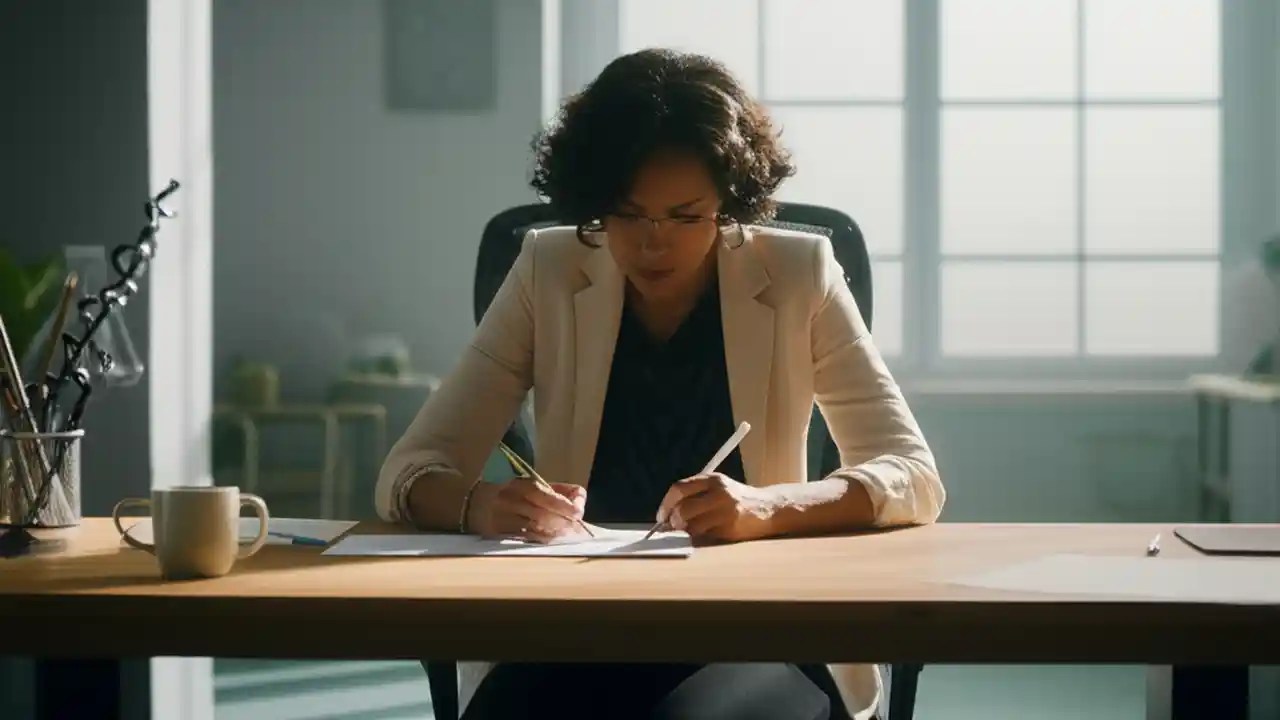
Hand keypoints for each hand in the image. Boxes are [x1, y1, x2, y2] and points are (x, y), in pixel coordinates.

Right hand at [470, 477, 588, 542]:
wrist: (472, 503)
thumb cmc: (512, 495)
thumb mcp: (532, 485)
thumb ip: (557, 491)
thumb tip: (579, 501)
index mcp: (520, 484)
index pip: (544, 494)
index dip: (563, 504)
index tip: (578, 513)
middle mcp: (509, 500)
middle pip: (541, 514)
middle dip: (562, 523)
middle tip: (576, 530)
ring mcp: (501, 517)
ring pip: (534, 529)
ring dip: (554, 534)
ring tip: (565, 536)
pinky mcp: (496, 533)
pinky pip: (524, 539)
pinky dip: (540, 540)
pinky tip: (549, 541)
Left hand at [656, 473, 780, 542]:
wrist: (768, 508)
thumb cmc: (737, 500)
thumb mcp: (718, 488)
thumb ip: (696, 494)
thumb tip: (668, 513)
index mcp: (712, 479)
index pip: (679, 488)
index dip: (666, 504)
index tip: (661, 516)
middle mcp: (719, 492)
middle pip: (683, 508)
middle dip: (672, 521)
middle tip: (671, 528)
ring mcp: (726, 510)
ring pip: (692, 525)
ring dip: (685, 531)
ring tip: (688, 531)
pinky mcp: (731, 527)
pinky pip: (705, 535)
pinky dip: (698, 537)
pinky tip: (704, 534)